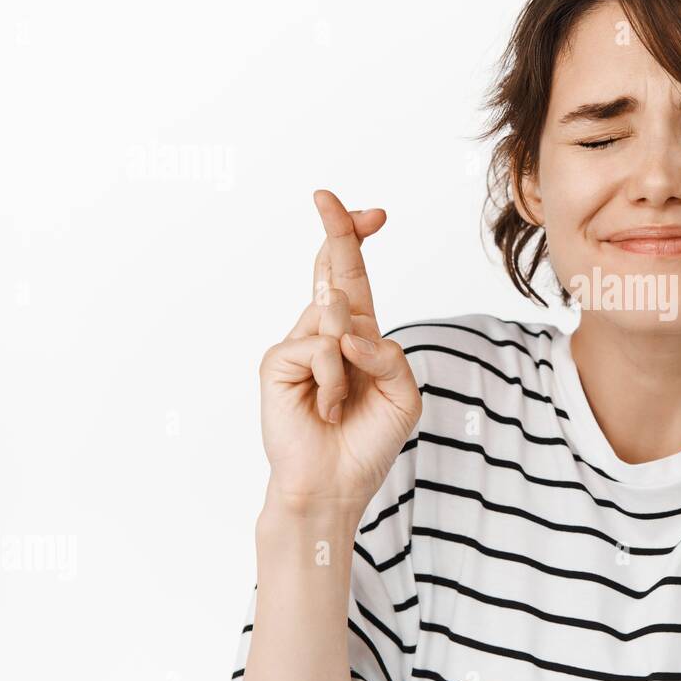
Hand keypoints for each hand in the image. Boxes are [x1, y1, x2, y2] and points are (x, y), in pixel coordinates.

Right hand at [258, 190, 421, 520]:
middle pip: (332, 270)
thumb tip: (347, 331)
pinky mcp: (278, 362)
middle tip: (326, 197)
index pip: (355, 279)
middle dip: (337, 231)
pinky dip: (332, 381)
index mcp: (358, 336)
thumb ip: (388, 356)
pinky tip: (324, 409)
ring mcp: (299, 345)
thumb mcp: (402, 396)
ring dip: (352, 360)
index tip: (371, 214)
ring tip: (341, 403)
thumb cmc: (368, 440)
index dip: (358, 242)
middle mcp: (325, 333)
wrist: (335, 484)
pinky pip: (319, 349)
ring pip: (335, 315)